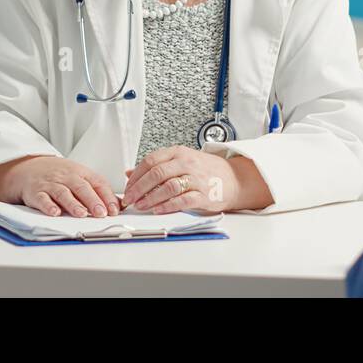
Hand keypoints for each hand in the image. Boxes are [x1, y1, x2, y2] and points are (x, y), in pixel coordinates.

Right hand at [0, 155, 118, 217]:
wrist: (28, 167)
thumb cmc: (58, 175)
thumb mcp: (79, 176)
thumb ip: (97, 190)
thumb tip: (117, 205)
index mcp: (80, 173)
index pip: (97, 183)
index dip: (107, 196)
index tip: (114, 209)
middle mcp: (66, 177)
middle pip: (81, 187)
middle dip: (92, 201)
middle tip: (101, 213)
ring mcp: (51, 184)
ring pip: (63, 193)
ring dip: (73, 204)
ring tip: (81, 214)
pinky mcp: (36, 192)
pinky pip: (42, 199)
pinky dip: (48, 206)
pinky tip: (54, 213)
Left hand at [122, 146, 259, 214]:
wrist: (234, 179)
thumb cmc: (206, 170)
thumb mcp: (181, 160)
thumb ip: (156, 165)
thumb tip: (129, 173)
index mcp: (179, 153)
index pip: (151, 160)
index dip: (136, 175)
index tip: (127, 187)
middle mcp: (187, 163)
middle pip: (157, 173)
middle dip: (139, 188)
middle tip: (130, 198)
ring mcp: (196, 179)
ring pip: (168, 187)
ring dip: (151, 198)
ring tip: (141, 206)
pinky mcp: (203, 195)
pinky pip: (182, 200)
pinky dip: (167, 206)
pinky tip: (158, 210)